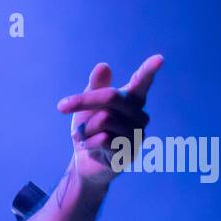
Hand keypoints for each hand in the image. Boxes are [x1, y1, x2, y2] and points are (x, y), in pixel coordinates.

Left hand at [56, 55, 162, 185]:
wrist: (84, 162)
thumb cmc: (90, 129)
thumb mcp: (87, 106)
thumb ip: (95, 87)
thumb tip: (103, 66)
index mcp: (132, 100)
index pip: (142, 82)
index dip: (149, 71)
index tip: (159, 59)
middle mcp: (139, 116)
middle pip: (111, 97)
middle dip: (83, 101)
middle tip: (61, 106)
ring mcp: (137, 135)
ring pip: (104, 119)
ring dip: (85, 129)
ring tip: (85, 136)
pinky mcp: (129, 152)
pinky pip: (103, 139)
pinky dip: (88, 142)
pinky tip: (89, 147)